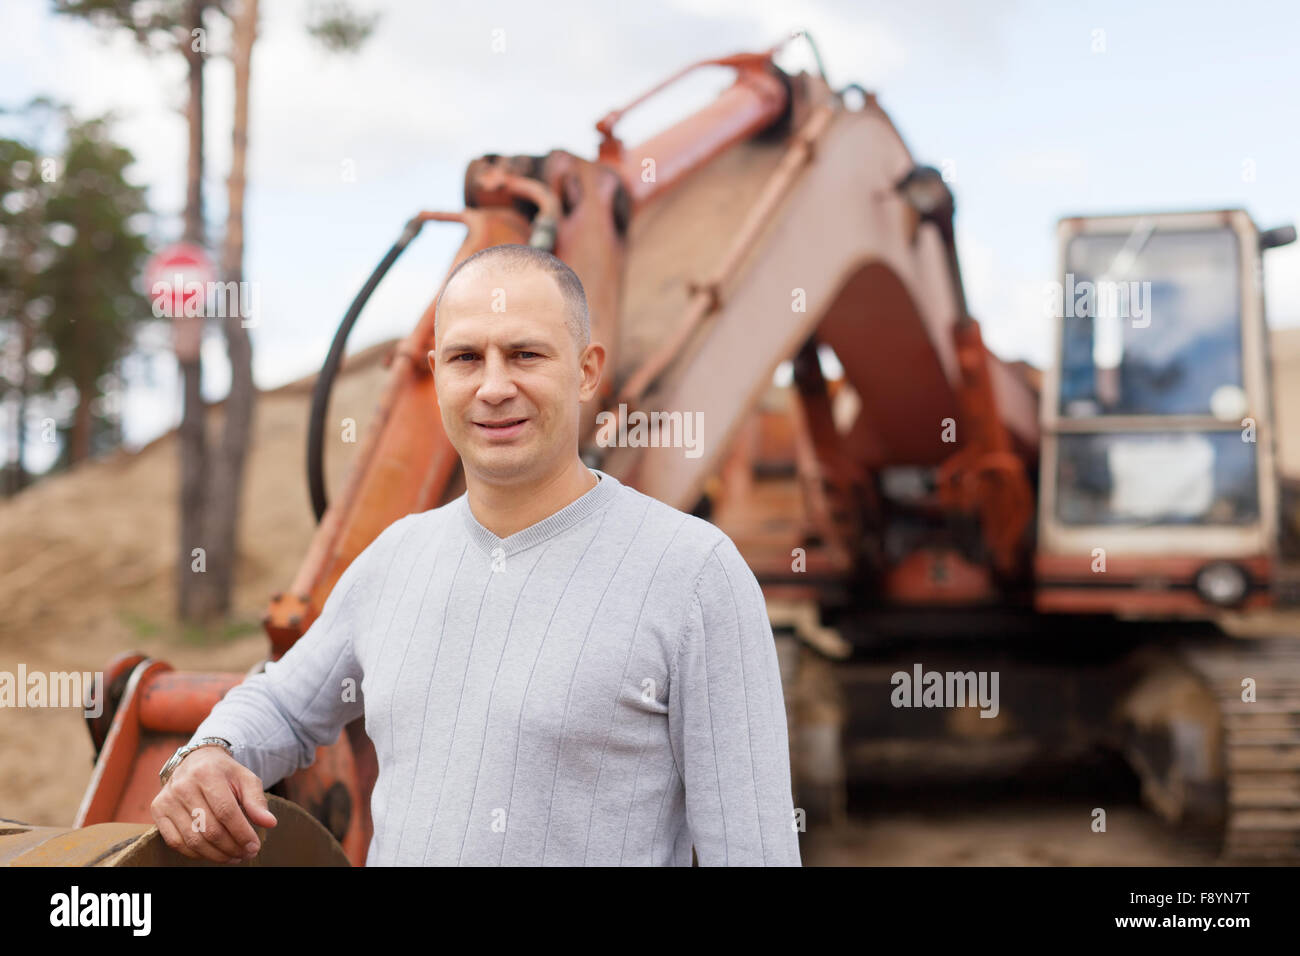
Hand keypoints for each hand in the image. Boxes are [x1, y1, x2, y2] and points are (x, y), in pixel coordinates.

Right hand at [150, 746, 277, 862]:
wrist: (195, 761)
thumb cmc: (224, 773)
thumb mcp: (245, 778)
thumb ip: (257, 800)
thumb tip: (269, 823)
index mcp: (207, 773)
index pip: (226, 811)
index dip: (242, 833)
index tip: (254, 846)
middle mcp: (184, 786)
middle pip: (210, 828)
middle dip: (231, 847)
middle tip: (246, 854)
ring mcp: (167, 799)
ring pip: (193, 839)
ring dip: (216, 854)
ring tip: (233, 857)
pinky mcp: (157, 810)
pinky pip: (176, 842)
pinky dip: (195, 854)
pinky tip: (212, 854)